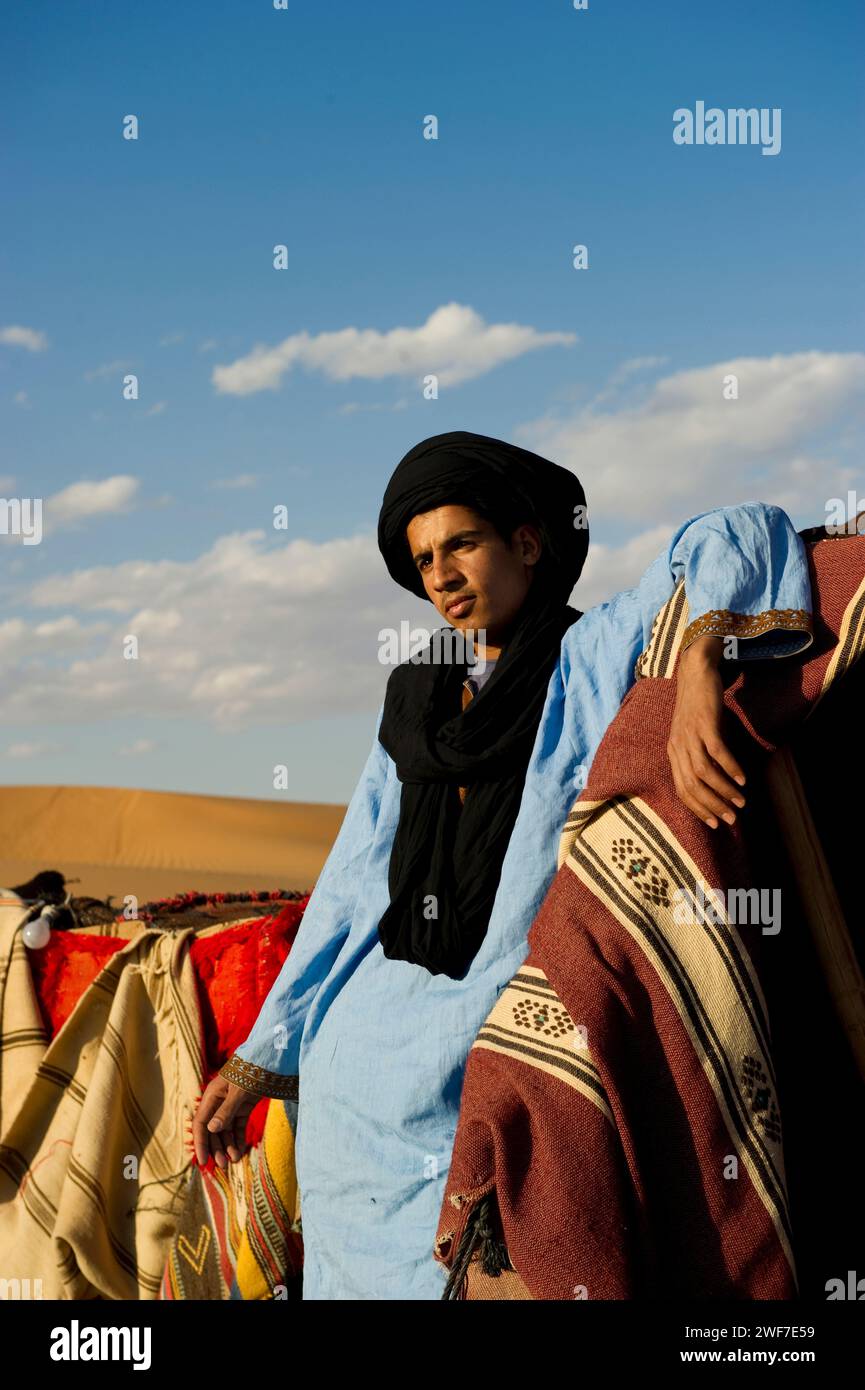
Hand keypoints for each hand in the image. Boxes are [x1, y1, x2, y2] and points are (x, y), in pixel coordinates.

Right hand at [192, 1074, 257, 1169]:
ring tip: (234, 1161)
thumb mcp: (238, 1092)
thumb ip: (226, 1111)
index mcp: (212, 1097)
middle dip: (216, 1148)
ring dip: (228, 1146)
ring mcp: (231, 1105)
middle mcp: (218, 1103)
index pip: (201, 1123)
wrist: (267, 1060)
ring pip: (225, 1131)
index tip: (203, 1160)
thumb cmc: (250, 1072)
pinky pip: (237, 1127)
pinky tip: (240, 1151)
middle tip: (223, 1165)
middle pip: (213, 1130)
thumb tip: (211, 1130)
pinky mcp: (243, 1107)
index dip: (200, 1142)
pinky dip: (238, 1139)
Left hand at [667, 635, 746, 829]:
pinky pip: (717, 751)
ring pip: (704, 772)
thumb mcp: (692, 735)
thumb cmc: (698, 707)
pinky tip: (743, 778)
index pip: (681, 790)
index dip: (698, 809)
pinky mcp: (705, 722)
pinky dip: (730, 767)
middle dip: (712, 806)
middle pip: (692, 785)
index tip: (715, 823)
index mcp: (674, 752)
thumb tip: (715, 783)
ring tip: (741, 802)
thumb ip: (698, 757)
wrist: (696, 672)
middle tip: (732, 819)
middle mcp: (678, 746)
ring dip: (723, 790)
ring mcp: (690, 734)